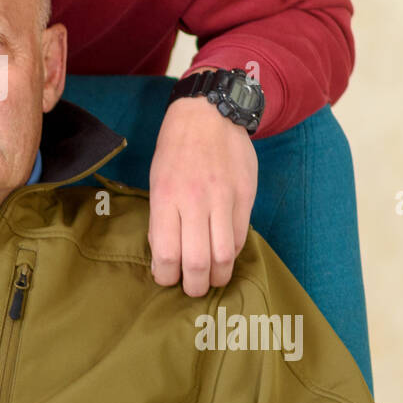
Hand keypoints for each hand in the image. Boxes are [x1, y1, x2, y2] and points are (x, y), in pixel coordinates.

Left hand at [148, 82, 257, 295]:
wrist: (209, 113)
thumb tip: (166, 255)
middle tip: (192, 289)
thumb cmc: (175, 148)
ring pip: (224, 255)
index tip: (166, 278)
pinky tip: (224, 254)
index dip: (165, 276)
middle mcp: (195, 201)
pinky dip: (232, 253)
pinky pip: (240, 236)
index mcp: (166, 197)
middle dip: (194, 286)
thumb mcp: (157, 180)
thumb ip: (162, 217)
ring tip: (212, 279)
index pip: (166, 253)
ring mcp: (223, 200)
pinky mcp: (245, 197)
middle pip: (197, 262)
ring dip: (218, 276)